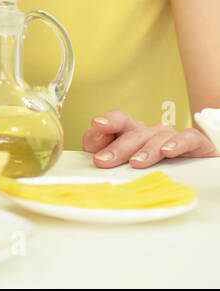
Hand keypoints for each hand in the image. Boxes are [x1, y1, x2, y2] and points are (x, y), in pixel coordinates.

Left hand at [82, 109, 216, 166]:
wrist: (193, 170)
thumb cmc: (152, 166)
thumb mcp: (124, 159)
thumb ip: (103, 148)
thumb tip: (94, 144)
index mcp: (132, 132)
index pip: (119, 120)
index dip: (108, 121)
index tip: (97, 124)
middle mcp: (151, 132)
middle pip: (133, 133)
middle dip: (117, 147)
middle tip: (104, 160)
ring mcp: (172, 137)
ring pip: (157, 137)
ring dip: (145, 150)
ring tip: (135, 162)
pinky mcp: (196, 144)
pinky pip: (188, 138)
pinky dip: (177, 143)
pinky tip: (167, 152)